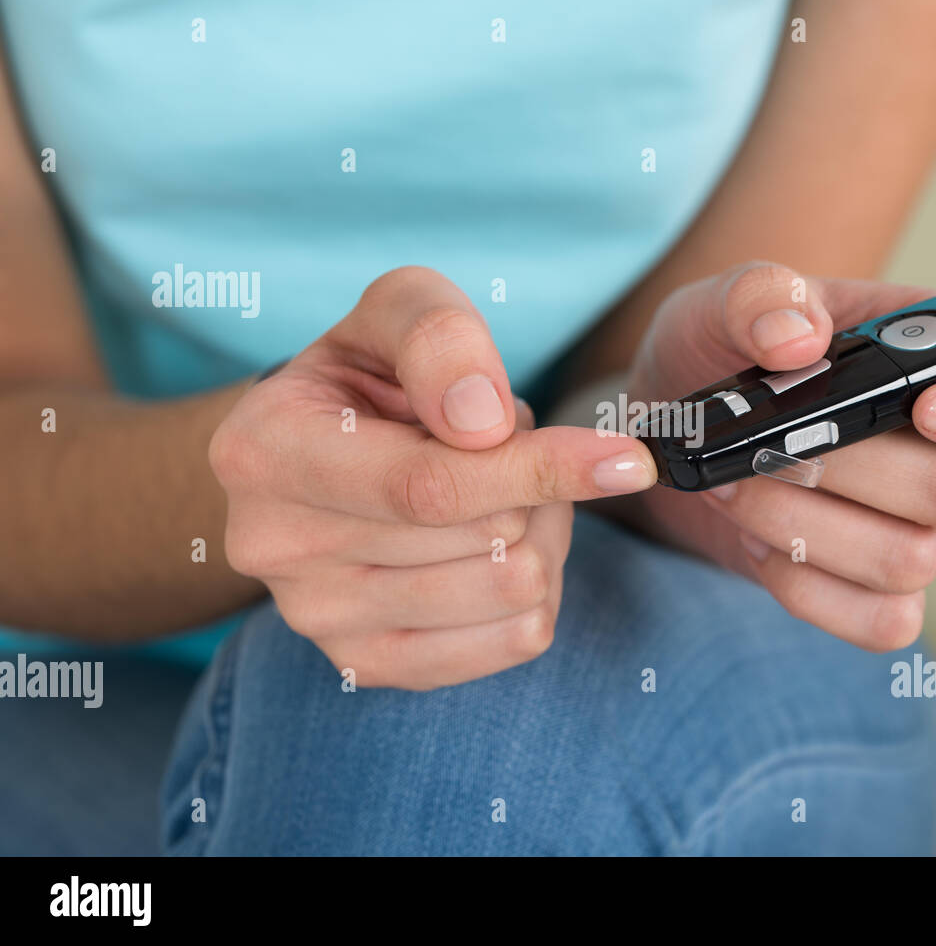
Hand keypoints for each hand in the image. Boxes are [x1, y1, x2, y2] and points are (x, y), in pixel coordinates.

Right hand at [210, 267, 656, 688]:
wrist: (314, 453)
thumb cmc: (369, 376)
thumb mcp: (397, 312)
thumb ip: (438, 338)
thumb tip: (485, 424)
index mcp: (265, 453)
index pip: (429, 486)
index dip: (539, 470)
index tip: (627, 458)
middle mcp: (275, 547)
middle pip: (487, 538)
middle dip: (534, 483)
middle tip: (505, 448)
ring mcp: (317, 619)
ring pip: (512, 591)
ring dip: (540, 532)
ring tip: (498, 493)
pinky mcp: (366, 665)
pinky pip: (514, 641)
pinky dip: (537, 588)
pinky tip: (496, 547)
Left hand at [626, 263, 935, 651]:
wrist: (669, 435)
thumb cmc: (715, 355)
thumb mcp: (720, 304)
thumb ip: (759, 296)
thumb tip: (801, 338)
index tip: (933, 408)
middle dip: (850, 468)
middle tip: (769, 441)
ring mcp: (918, 532)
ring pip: (913, 561)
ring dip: (806, 522)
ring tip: (741, 481)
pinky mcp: (874, 593)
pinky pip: (881, 621)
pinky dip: (806, 585)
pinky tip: (762, 541)